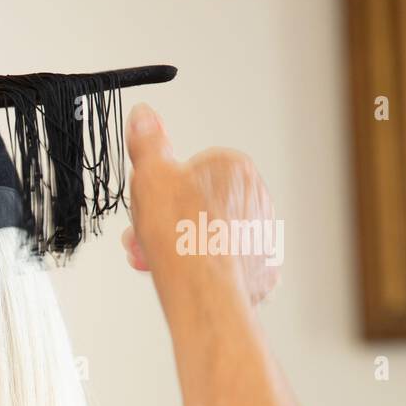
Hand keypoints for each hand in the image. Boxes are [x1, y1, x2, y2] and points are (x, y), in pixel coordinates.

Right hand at [121, 104, 279, 308]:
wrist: (203, 289)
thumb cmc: (180, 236)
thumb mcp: (150, 175)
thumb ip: (148, 142)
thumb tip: (144, 116)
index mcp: (233, 168)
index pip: (192, 170)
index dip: (163, 190)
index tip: (150, 206)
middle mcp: (255, 198)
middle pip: (200, 204)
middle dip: (169, 221)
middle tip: (147, 238)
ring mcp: (261, 236)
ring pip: (212, 235)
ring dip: (182, 245)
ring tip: (158, 261)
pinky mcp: (261, 270)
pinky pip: (229, 264)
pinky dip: (207, 270)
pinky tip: (187, 276)